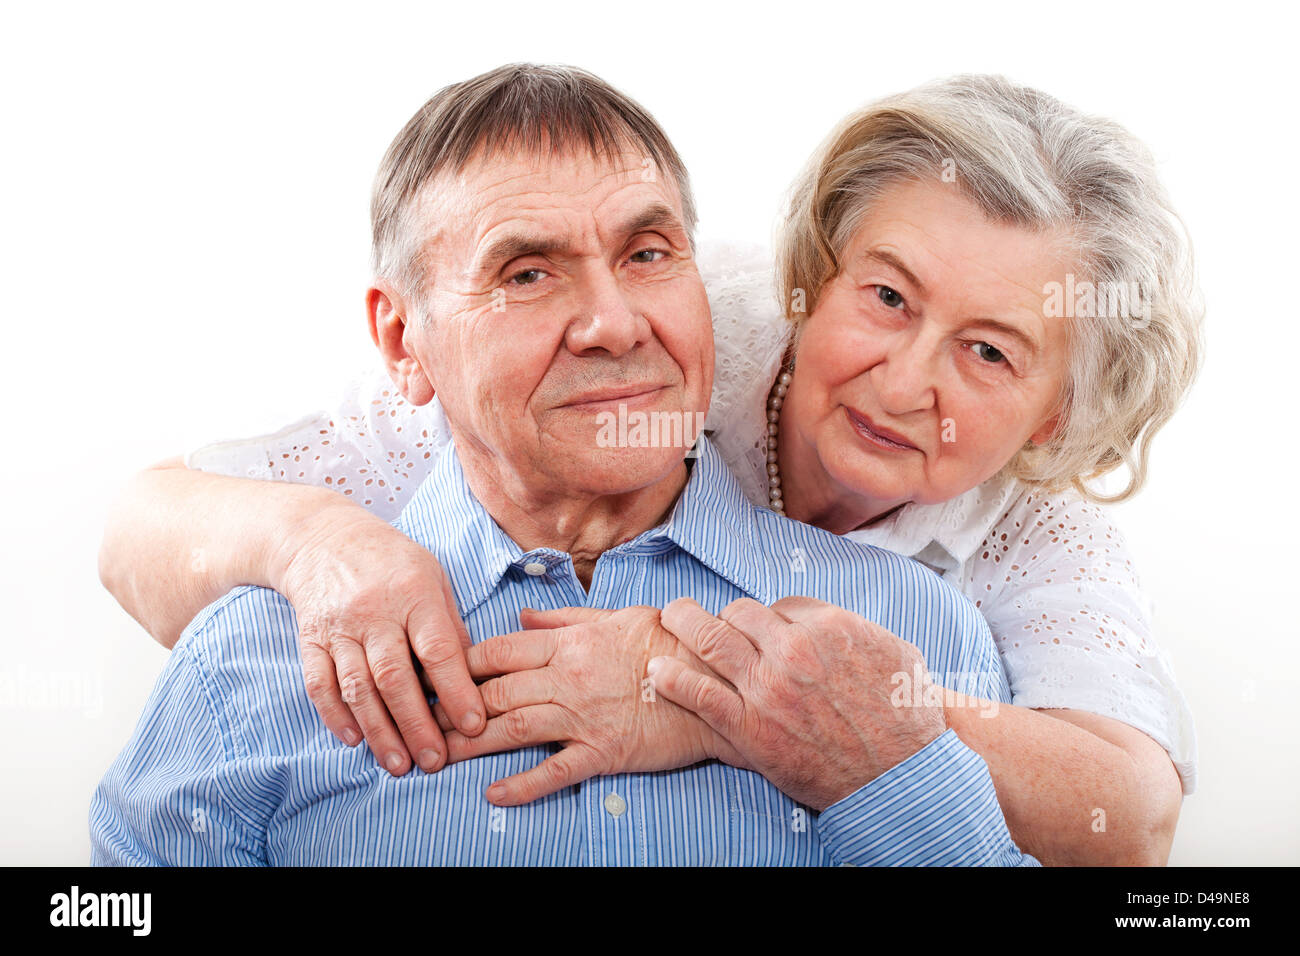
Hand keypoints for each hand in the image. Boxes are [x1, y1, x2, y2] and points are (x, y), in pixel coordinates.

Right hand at [273, 499, 484, 775]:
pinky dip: (335, 715)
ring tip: (399, 764)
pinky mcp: (310, 639)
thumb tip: (469, 676)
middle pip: (395, 677)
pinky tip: (354, 740)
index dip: (456, 691)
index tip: (474, 725)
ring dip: (379, 731)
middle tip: (434, 762)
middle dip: (417, 725)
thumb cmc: (390, 561)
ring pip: (357, 687)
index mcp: (414, 593)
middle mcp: (374, 612)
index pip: (438, 650)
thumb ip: (449, 626)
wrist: (321, 537)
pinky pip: (319, 684)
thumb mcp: (432, 577)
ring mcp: (338, 627)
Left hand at [433, 606, 746, 805]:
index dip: (460, 664)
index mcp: (569, 643)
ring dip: (470, 745)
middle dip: (451, 708)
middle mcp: (569, 678)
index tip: (432, 675)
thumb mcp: (615, 617)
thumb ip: (563, 619)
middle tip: (419, 721)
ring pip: (513, 729)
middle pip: (494, 692)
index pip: (499, 652)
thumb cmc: (667, 643)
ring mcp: (584, 717)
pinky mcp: (604, 752)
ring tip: (436, 757)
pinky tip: (493, 793)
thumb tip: (521, 618)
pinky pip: (556, 770)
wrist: (716, 678)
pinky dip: (522, 784)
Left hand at [649, 596, 945, 810]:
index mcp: (828, 626)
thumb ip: (856, 630)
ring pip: (712, 640)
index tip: (759, 630)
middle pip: (739, 613)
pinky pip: (700, 695)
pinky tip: (657, 672)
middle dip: (721, 614)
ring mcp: (768, 688)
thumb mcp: (895, 652)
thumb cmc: (906, 718)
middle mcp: (793, 649)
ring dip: (684, 624)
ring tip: (670, 618)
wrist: (902, 776)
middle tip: (701, 614)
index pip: (778, 606)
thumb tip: (836, 623)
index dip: (766, 618)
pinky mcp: (750, 727)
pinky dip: (674, 679)